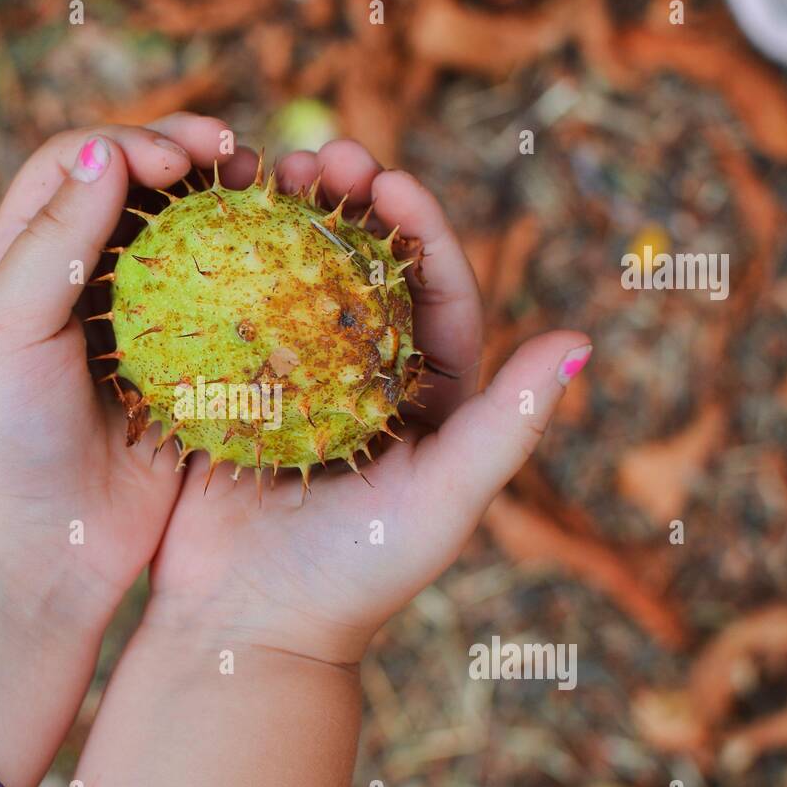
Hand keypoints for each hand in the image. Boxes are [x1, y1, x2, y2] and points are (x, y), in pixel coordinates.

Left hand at [0, 114, 242, 786]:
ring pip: (186, 252)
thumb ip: (52, 239)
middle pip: (137, 199)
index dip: (128, 145)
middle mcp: (76, 292)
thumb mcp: (3, 329)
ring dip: (226, 217)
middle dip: (188, 166)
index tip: (181, 157)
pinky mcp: (177, 385)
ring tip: (271, 198)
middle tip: (239, 157)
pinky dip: (252, 289)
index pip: (74, 169)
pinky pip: (221, 321)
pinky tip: (286, 273)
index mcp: (19, 266)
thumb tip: (105, 151)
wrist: (27, 563)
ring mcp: (133, 339)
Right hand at [144, 139, 591, 664]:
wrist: (249, 631)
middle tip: (321, 155)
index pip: (439, 293)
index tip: (387, 178)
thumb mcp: (444, 504)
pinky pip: (236, 318)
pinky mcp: (235, 396)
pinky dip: (226, 270)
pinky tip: (207, 230)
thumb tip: (579, 340)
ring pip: (298, 282)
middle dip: (350, 205)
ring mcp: (297, 384)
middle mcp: (366, 382)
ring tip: (263, 174)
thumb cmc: (357, 579)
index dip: (421, 228)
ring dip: (287, 224)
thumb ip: (507, 426)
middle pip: (367, 272)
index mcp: (428, 399)